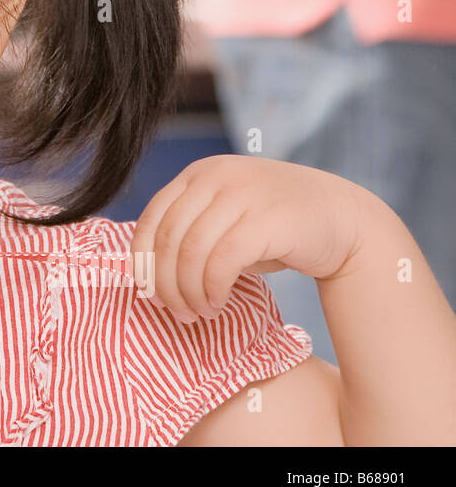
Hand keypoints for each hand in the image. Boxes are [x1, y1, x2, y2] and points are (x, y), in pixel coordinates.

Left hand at [128, 154, 368, 323]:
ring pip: (191, 251)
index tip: (151, 295)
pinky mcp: (267, 218)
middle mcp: (215, 176)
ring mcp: (242, 193)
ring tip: (201, 312)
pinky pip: (222, 260)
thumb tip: (146, 275)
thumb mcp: (223, 220)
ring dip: (189, 291)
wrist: (343, 219)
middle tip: (178, 313)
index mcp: (198, 173)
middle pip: (167, 239)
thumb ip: (188, 234)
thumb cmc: (275, 227)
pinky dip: (213, 288)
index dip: (143, 262)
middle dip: (166, 284)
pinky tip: (219, 303)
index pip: (150, 219)